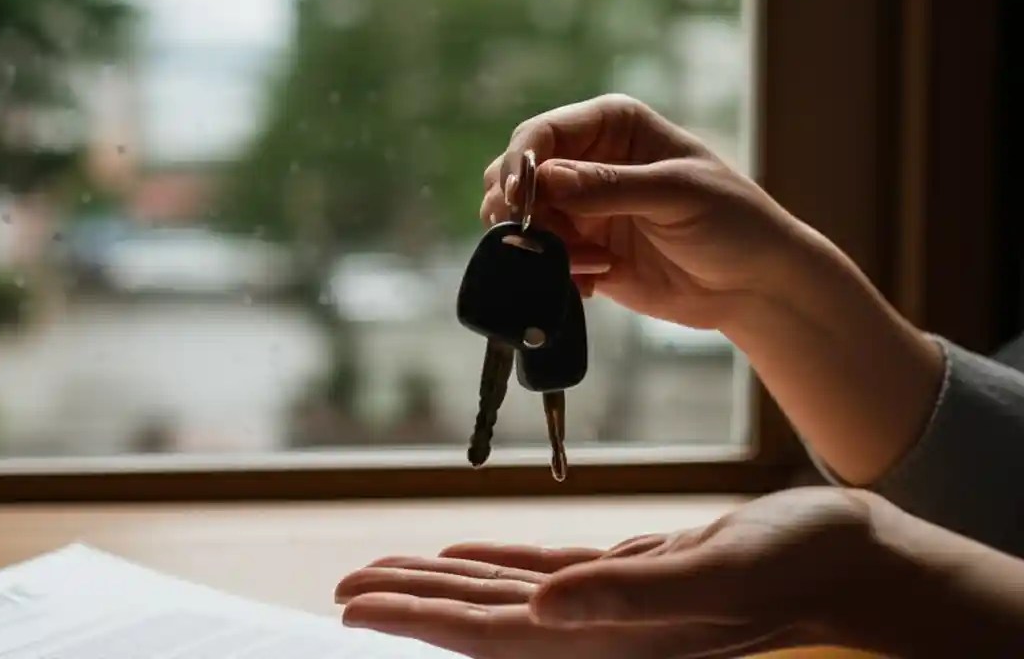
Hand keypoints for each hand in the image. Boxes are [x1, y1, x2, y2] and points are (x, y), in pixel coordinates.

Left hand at [336, 488, 905, 657]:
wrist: (848, 559)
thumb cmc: (796, 565)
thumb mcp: (716, 573)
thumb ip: (629, 592)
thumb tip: (541, 609)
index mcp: (609, 637)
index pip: (489, 634)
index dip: (418, 619)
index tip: (354, 602)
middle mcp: (599, 631)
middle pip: (480, 619)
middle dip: (409, 603)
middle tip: (344, 584)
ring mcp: (609, 608)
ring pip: (502, 594)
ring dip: (441, 582)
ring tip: (383, 569)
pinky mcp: (625, 579)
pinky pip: (541, 573)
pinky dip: (495, 564)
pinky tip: (461, 555)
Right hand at [482, 94, 811, 330]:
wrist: (754, 286)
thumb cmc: (732, 222)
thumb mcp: (676, 195)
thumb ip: (608, 186)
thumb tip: (544, 178)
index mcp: (611, 126)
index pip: (542, 133)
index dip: (520, 162)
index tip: (516, 198)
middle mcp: (587, 162)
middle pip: (517, 175)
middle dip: (518, 208)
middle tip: (538, 238)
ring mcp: (580, 209)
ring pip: (519, 220)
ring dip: (539, 246)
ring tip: (589, 264)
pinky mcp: (580, 252)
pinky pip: (539, 260)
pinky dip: (552, 274)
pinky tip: (596, 281)